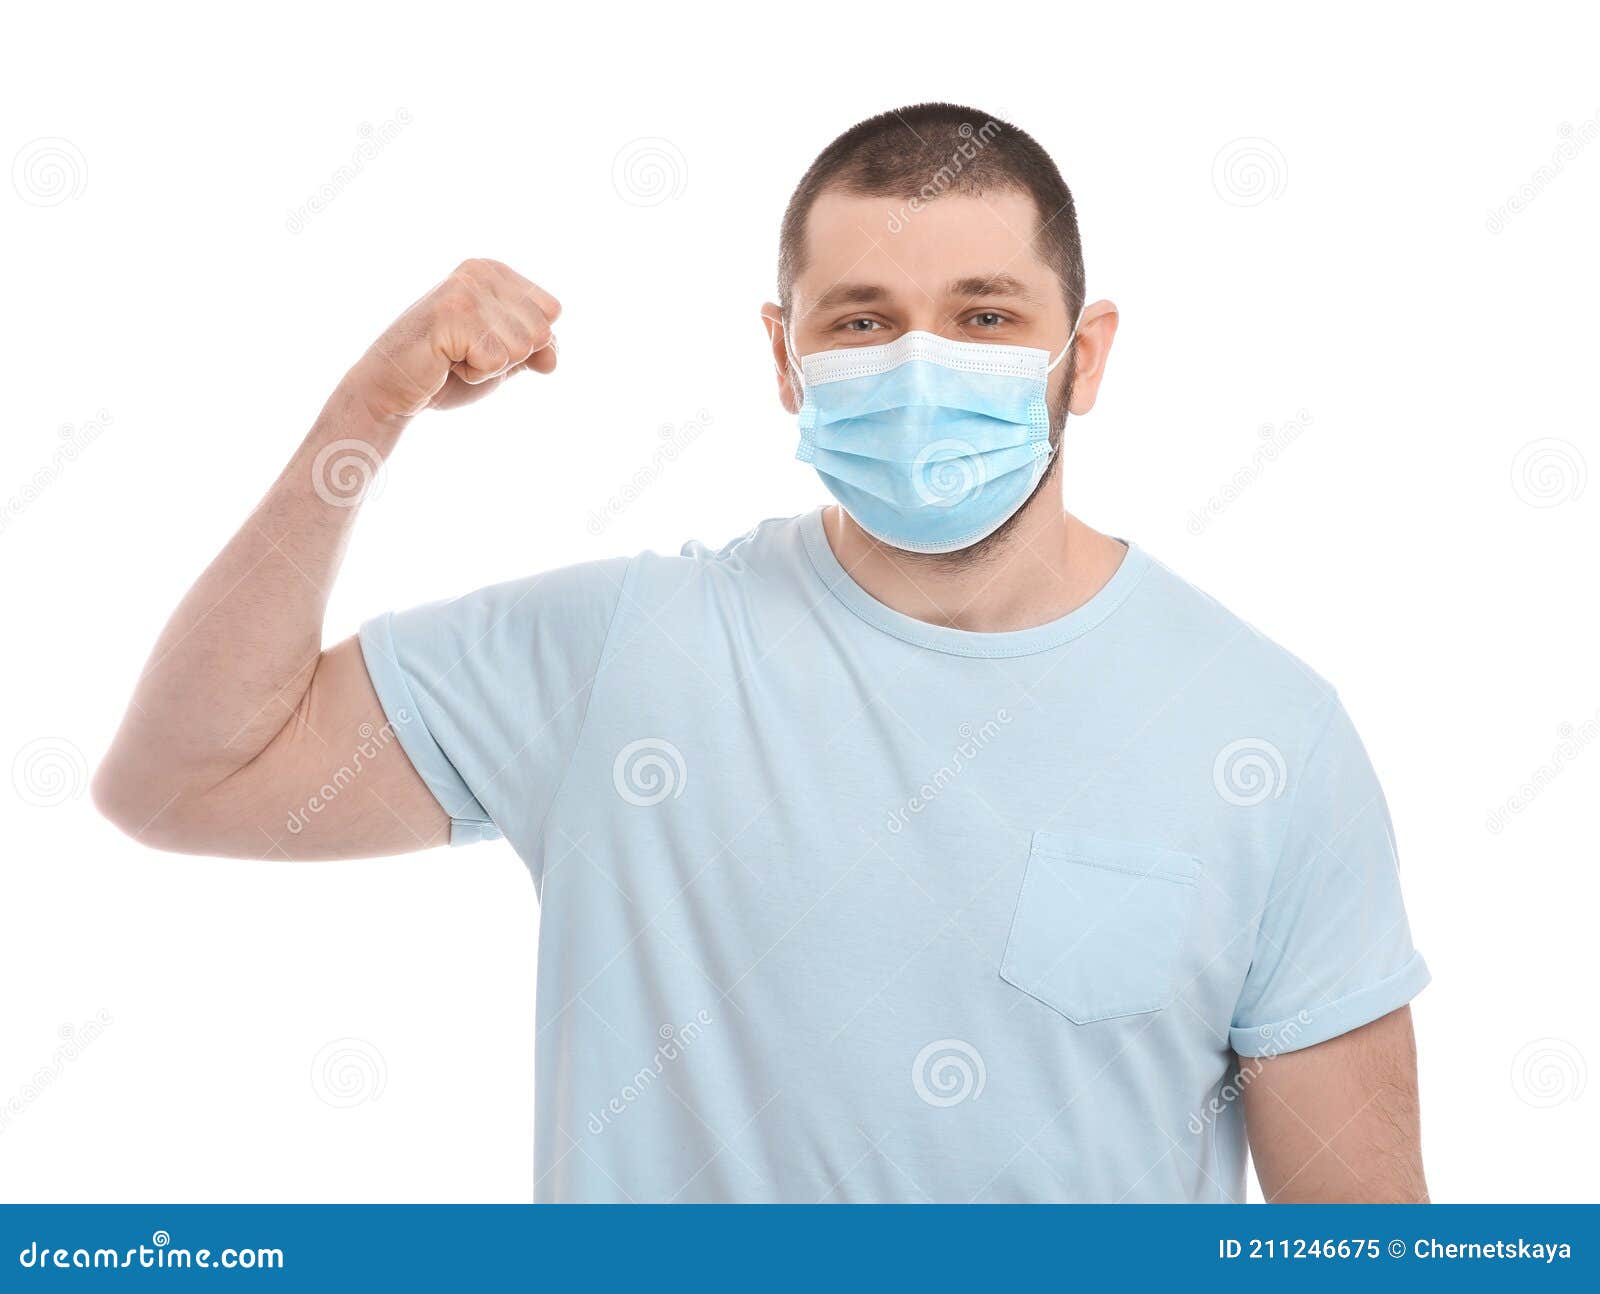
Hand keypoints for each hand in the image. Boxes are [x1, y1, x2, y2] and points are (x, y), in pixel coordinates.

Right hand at [348, 258, 560, 419]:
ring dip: (491, 367)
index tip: (484, 342)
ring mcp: (466, 290)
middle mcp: (482, 271)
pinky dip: (476, 375)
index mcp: (495, 271)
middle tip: (466, 352)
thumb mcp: (502, 359)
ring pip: (523, 347)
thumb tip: (553, 357)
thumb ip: (535, 351)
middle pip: (542, 330)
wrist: (393, 388)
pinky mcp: (453, 314)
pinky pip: (497, 361)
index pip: (552, 311)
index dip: (525, 344)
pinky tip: (446, 362)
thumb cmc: (447, 371)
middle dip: (509, 357)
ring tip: (455, 356)